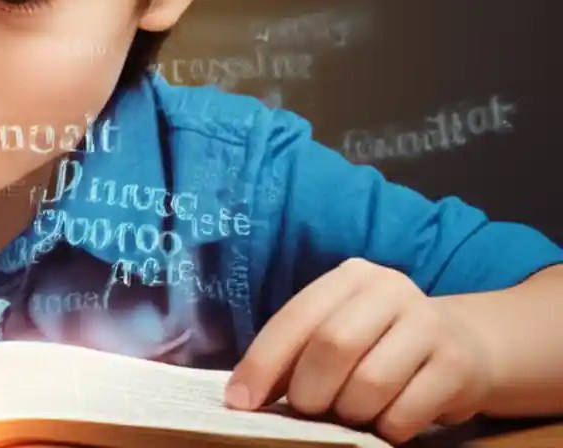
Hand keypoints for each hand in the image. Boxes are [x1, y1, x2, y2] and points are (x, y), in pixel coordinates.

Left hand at [225, 258, 491, 443]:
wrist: (467, 346)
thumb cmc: (380, 343)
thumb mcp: (337, 330)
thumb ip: (296, 352)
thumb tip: (244, 394)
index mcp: (350, 277)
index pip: (295, 319)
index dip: (262, 363)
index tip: (239, 401)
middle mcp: (391, 290)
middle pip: (333, 346)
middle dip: (309, 391)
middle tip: (308, 410)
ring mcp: (429, 324)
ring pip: (369, 384)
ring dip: (349, 412)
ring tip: (352, 412)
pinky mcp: (457, 365)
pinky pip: (404, 413)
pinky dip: (385, 428)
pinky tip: (387, 420)